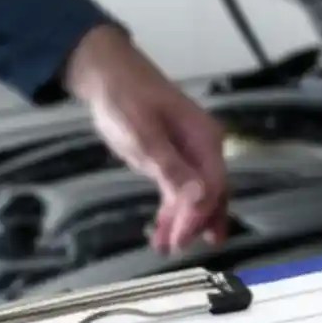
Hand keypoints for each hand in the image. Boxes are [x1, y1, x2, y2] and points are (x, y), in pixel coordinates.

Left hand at [64, 25, 228, 253]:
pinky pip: (180, 188)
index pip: (213, 187)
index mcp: (204, 139)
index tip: (181, 240)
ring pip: (196, 195)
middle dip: (195, 224)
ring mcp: (191, 152)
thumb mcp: (144, 135)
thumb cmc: (125, 100)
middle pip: (210, 194)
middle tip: (176, 248)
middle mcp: (204, 147)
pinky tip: (163, 229)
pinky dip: (173, 209)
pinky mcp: (174, 156)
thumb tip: (200, 197)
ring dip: (184, 222)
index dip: (199, 217)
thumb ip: (171, 168)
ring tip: (166, 247)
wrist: (109, 75)